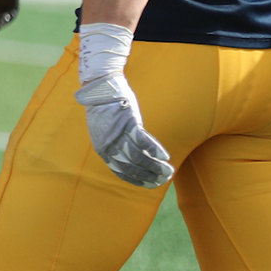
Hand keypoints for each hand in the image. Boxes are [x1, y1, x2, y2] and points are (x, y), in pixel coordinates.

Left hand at [75, 24, 172, 186]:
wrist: (102, 87)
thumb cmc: (106, 109)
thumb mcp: (106, 130)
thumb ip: (114, 144)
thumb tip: (125, 157)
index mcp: (102, 147)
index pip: (119, 170)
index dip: (135, 179)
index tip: (148, 184)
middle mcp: (108, 144)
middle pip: (131, 167)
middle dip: (149, 176)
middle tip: (162, 180)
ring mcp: (118, 134)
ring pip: (140, 157)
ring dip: (156, 166)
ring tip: (168, 171)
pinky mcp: (128, 123)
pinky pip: (144, 141)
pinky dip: (155, 151)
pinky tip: (165, 157)